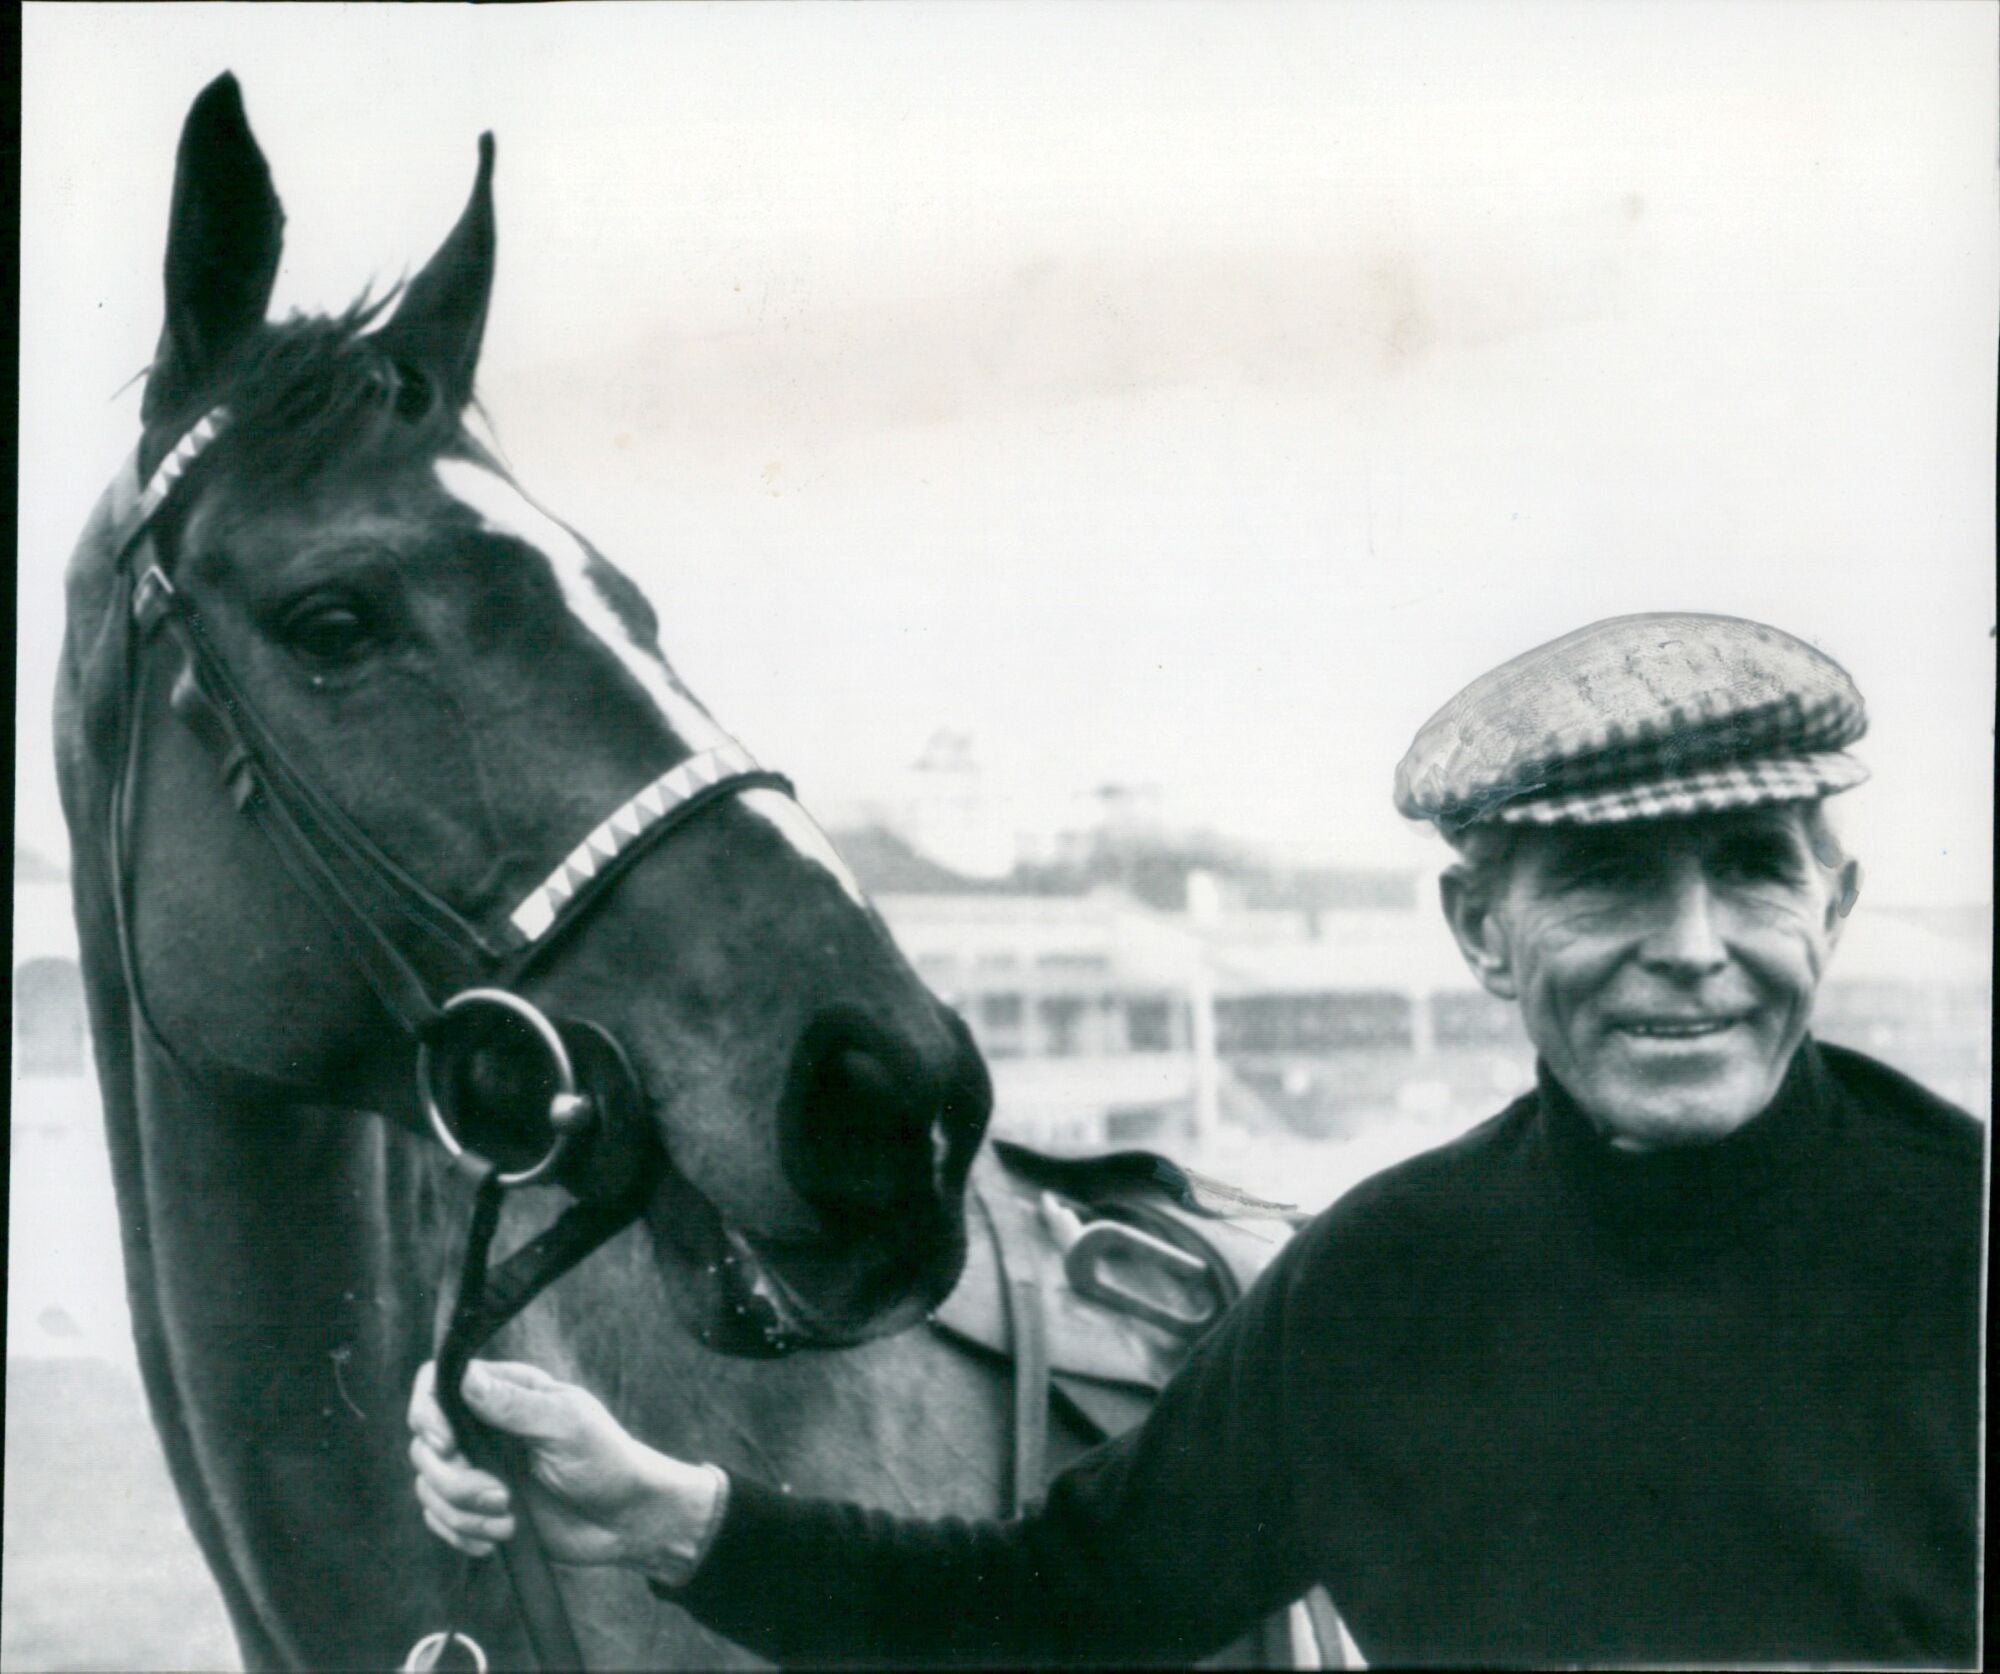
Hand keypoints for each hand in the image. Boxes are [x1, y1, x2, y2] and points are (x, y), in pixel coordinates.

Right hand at [407, 1359, 721, 1575]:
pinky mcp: (479, 1508)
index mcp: (505, 1393)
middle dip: (455, 1479)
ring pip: (429, 1486)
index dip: (427, 1413)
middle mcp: (484, 1428)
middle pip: (425, 1445)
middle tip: (501, 1495)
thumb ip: (514, 1403)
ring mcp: (479, 1469)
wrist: (625, 1520)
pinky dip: (463, 1534)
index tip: (448, 1445)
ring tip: (510, 1520)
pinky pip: (440, 1520)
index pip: (437, 1385)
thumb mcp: (566, 1424)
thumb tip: (466, 1376)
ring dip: (463, 1512)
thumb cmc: (606, 1460)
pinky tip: (499, 1537)